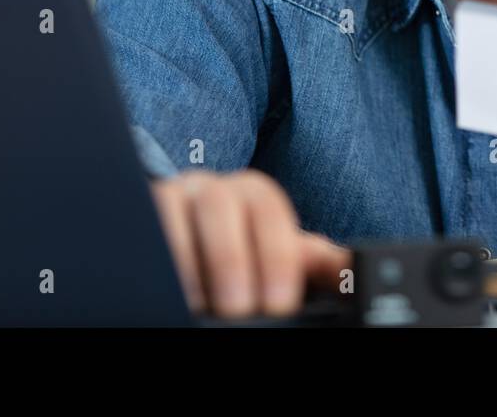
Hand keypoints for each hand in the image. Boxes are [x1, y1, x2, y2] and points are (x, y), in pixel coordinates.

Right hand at [150, 169, 349, 317]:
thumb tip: (359, 271)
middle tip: (239, 309)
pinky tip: (161, 285)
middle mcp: (210, 188)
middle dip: (231, 259)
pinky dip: (151, 253)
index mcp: (253, 192)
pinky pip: (141, 223)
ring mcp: (169, 198)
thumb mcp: (287, 258)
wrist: (195, 260)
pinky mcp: (136, 216)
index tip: (280, 301)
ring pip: (173, 207)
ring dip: (185, 259)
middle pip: (221, 204)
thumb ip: (324, 263)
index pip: (268, 207)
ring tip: (197, 304)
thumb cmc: (249, 257)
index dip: (276, 253)